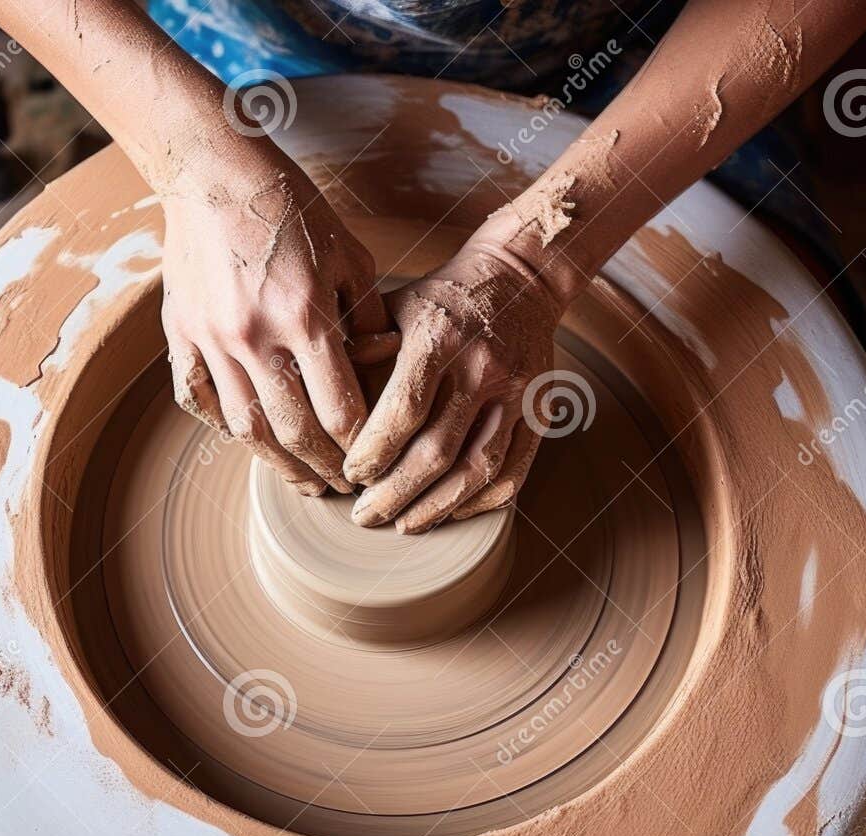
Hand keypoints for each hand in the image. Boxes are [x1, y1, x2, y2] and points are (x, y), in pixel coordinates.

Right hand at [161, 146, 396, 495]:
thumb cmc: (292, 208)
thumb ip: (368, 318)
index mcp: (306, 316)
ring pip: (246, 427)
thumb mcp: (350, 255)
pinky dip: (221, 425)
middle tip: (343, 486)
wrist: (213, 170)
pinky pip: (197, 398)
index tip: (372, 462)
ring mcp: (212, 338)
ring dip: (278, 463)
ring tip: (302, 480)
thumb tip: (384, 368)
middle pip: (294, 431)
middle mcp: (255, 336)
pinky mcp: (180, 333)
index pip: (340, 410)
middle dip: (324, 468)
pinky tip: (247, 439)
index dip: (359, 447)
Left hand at [343, 239, 562, 532]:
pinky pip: (513, 472)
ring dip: (437, 507)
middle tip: (365, 516)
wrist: (519, 280)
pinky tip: (451, 512)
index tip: (349, 475)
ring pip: (478, 469)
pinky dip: (480, 501)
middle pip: (437, 451)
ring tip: (404, 525)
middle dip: (395, 494)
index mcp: (439, 338)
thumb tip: (325, 408)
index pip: (403, 411)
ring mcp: (517, 394)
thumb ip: (360, 353)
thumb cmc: (440, 300)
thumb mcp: (392, 308)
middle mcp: (482, 367)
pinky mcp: (540, 413)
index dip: (374, 452)